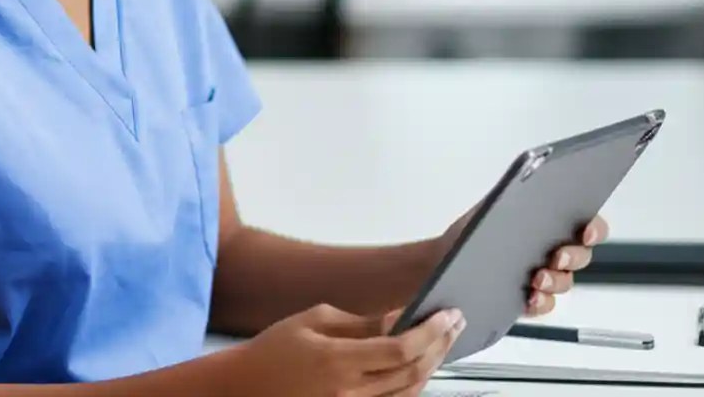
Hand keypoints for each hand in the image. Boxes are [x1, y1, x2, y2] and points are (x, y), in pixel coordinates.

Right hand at [228, 303, 465, 396]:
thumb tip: (401, 318)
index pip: (400, 348)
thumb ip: (361, 323)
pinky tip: (422, 364)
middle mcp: (349, 391)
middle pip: (412, 371)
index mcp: (338, 360)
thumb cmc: (277, 347)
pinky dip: (414, 383)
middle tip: (456, 322)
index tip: (449, 314)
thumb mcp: (315, 320)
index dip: (431, 332)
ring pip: (409, 391)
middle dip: (440, 344)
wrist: (247, 387)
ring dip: (432, 364)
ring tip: (445, 340)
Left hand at [437, 207, 609, 316]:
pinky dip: (541, 302)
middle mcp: (552, 251)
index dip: (594, 228)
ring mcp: (543, 277)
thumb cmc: (470, 233)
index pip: (587, 225)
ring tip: (537, 278)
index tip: (586, 231)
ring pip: (564, 282)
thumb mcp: (490, 209)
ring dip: (555, 281)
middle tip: (557, 256)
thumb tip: (526, 182)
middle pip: (581, 256)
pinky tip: (530, 297)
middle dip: (573, 257)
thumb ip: (512, 197)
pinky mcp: (529, 299)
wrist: (444, 261)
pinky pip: (545, 304)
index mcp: (549, 226)